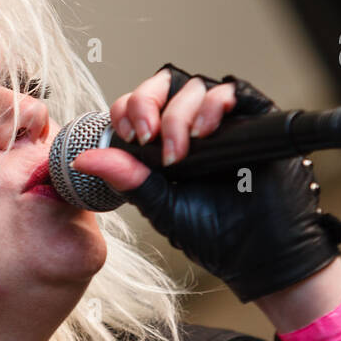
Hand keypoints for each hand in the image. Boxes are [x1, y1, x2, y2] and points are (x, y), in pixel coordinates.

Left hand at [69, 63, 340, 302]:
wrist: (257, 254)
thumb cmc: (212, 233)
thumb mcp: (159, 205)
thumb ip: (126, 178)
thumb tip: (83, 159)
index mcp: (165, 141)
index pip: (138, 105)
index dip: (126, 111)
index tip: (126, 138)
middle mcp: (193, 126)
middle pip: (163, 86)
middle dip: (146, 103)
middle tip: (146, 137)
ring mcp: (225, 122)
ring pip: (195, 86)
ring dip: (179, 112)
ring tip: (180, 150)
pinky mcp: (256, 122)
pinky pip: (236, 91)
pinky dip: (216, 103)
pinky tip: (205, 131)